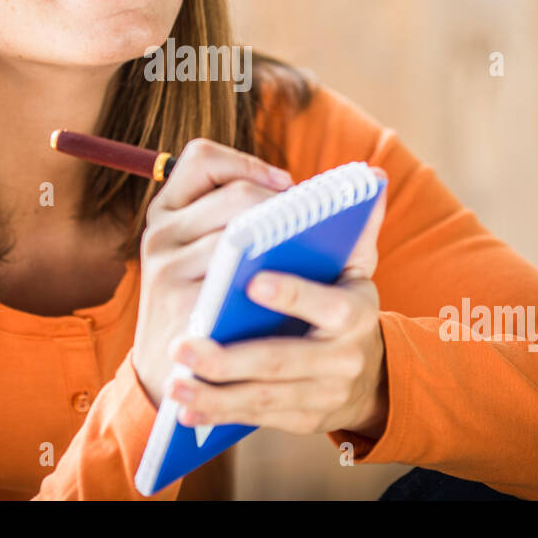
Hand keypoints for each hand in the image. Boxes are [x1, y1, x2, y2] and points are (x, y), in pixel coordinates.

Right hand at [131, 138, 294, 408]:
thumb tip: (376, 179)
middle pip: (236, 197)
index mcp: (170, 211)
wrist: (173, 379)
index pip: (201, 159)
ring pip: (241, 238)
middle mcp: (161, 233)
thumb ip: (282, 211)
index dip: (248, 164)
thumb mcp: (228, 253)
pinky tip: (297, 293)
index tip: (287, 188)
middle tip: (315, 232)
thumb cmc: (216, 302)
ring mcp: (166, 270)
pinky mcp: (181, 308)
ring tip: (314, 258)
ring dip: (283, 245)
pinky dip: (276, 286)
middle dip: (284, 210)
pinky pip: (237, 285)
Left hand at [161, 167, 389, 437]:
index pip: (326, 305)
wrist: (368, 380)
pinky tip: (185, 409)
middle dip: (229, 358)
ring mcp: (322, 394)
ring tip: (174, 380)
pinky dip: (218, 414)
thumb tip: (370, 177)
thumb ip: (354, 228)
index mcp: (356, 314)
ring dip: (214, 392)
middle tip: (182, 346)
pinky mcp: (301, 420)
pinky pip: (255, 418)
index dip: (292, 294)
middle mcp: (343, 358)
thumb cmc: (345, 309)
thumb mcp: (357, 272)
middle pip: (280, 360)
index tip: (252, 283)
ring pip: (262, 396)